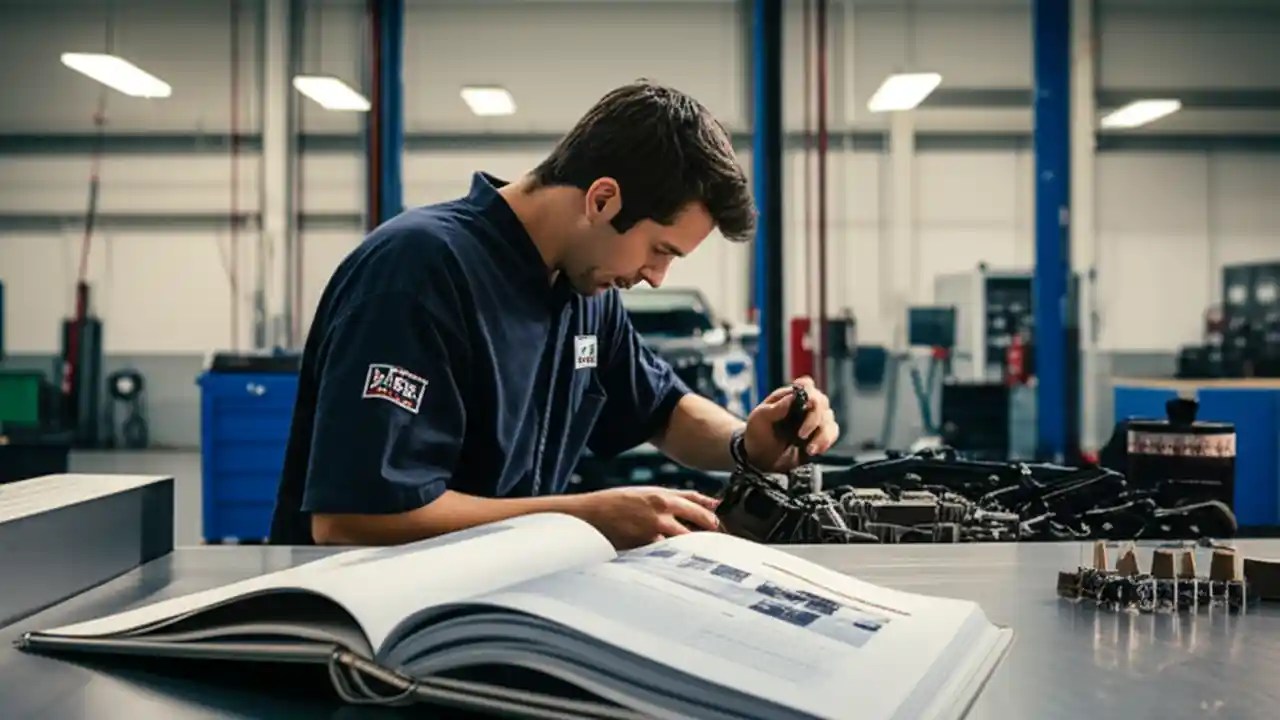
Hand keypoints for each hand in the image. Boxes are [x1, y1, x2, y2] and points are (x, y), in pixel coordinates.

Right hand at [569, 486, 720, 549]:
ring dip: (696, 550)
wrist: (589, 515)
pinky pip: (665, 556)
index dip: (715, 518)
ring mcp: (652, 531)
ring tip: (705, 559)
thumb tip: (709, 502)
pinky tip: (679, 566)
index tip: (723, 527)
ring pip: (685, 543)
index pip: (700, 506)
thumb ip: (677, 497)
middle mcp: (661, 512)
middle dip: (712, 536)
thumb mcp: (647, 492)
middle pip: (699, 525)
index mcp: (663, 497)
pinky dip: (673, 560)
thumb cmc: (617, 502)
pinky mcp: (642, 547)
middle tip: (721, 547)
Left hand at [743, 376, 839, 471]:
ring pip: (828, 419)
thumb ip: (775, 408)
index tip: (806, 403)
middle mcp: (805, 405)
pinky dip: (826, 441)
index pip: (805, 385)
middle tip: (801, 435)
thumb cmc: (758, 433)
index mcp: (789, 396)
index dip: (808, 391)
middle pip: (821, 402)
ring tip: (808, 450)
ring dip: (821, 435)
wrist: (760, 458)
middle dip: (814, 418)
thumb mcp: (759, 420)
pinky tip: (813, 451)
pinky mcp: (820, 435)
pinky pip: (832, 433)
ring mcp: (814, 420)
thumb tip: (792, 397)